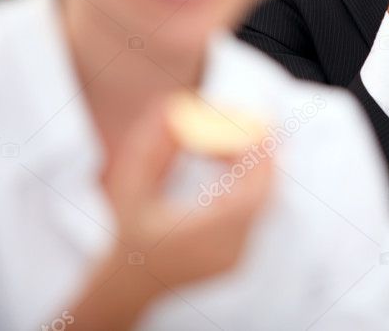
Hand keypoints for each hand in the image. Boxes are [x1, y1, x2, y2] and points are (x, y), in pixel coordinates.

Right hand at [68, 106, 274, 329]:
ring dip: (253, 171)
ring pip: (260, 204)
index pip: (247, 197)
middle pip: (262, 198)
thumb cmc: (126, 229)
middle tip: (256, 126)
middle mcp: (223, 252)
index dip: (258, 162)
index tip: (259, 129)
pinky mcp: (239, 258)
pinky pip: (255, 215)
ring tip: (227, 147)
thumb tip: (170, 106)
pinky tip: (228, 167)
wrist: (129, 281)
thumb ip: (151, 146)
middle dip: (260, 159)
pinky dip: (249, 188)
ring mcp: (235, 258)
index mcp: (198, 238)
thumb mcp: (131, 187)